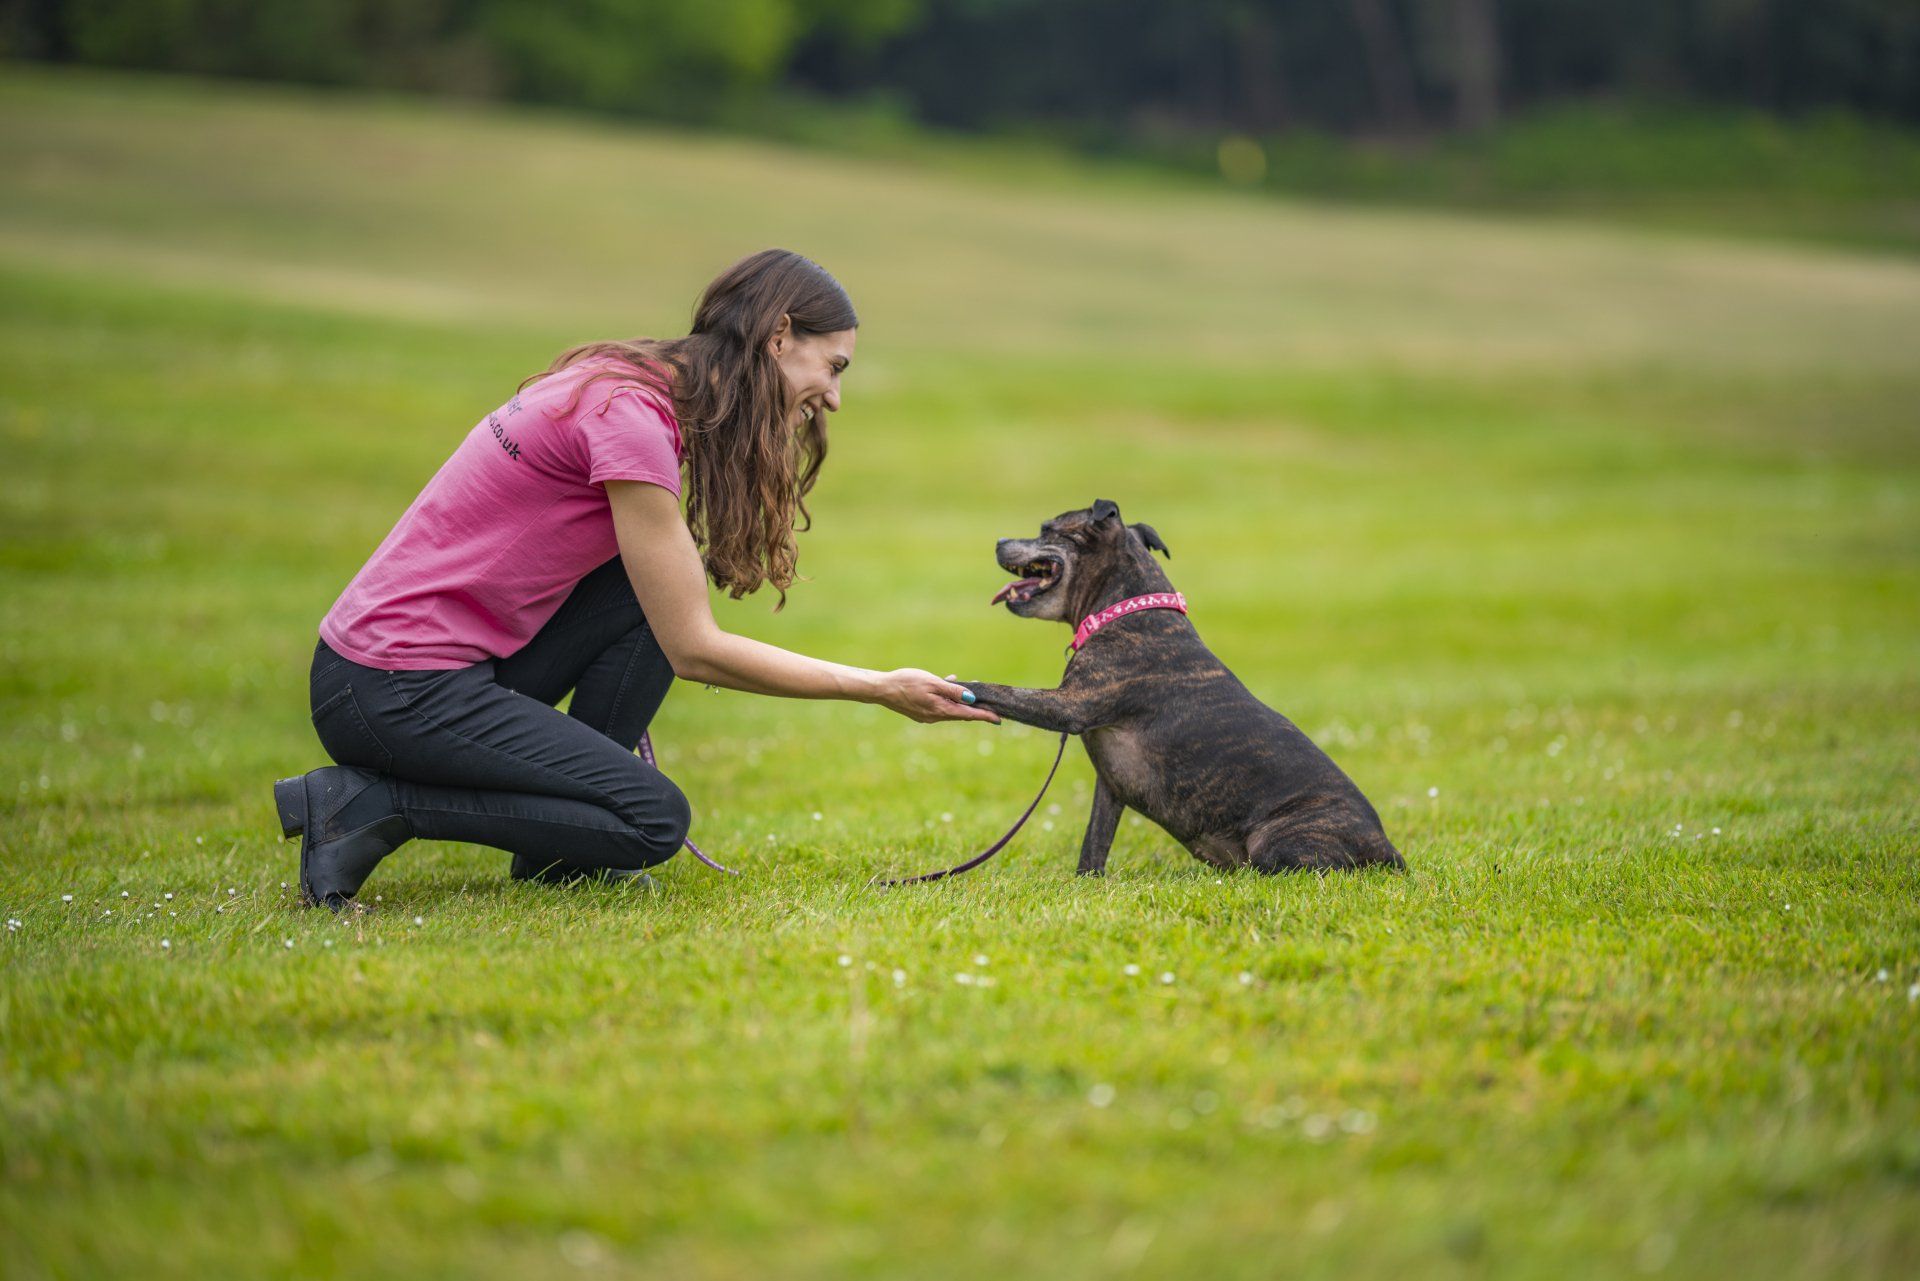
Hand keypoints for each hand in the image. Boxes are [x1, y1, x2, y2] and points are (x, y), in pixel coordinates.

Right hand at [875, 669, 1000, 723]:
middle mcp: (936, 716)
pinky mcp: (920, 712)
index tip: (998, 719)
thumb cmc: (907, 682)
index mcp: (941, 710)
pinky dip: (947, 698)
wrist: (882, 689)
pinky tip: (948, 683)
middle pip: (961, 714)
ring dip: (960, 702)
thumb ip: (953, 691)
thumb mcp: (933, 683)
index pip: (969, 714)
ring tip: (970, 691)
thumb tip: (971, 698)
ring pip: (950, 709)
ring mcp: (927, 716)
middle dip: (975, 710)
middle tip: (990, 707)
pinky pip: (939, 706)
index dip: (985, 716)